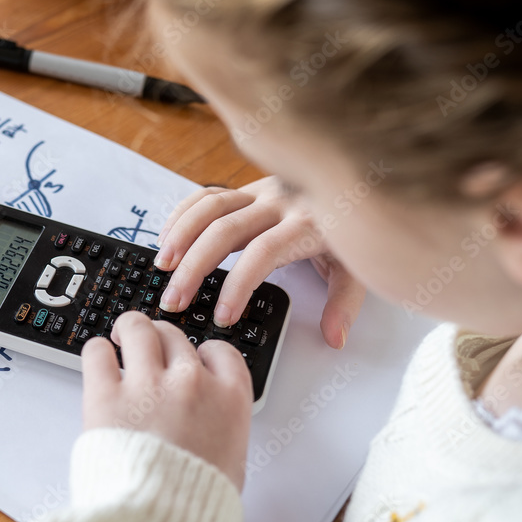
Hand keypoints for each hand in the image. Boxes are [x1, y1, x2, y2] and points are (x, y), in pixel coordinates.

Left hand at [81, 311, 253, 489]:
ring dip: (129, 330)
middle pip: (174, 335)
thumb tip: (210, 425)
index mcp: (229, 397)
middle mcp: (191, 381)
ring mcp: (148, 384)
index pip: (219, 350)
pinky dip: (97, 351)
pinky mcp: (106, 394)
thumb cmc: (196, 504)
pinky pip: (97, 351)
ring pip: (138, 328)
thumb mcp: (231, 462)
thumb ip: (222, 428)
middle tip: (148, 350)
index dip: (202, 353)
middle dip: (161, 341)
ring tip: (120, 338)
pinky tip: (99, 359)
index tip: (192, 360)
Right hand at [153, 177, 364, 348]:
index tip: (223, 316)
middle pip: (226, 230)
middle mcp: (279, 203)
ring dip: (181, 236)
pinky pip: (209, 194)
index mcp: (306, 224)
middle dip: (195, 267)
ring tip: (162, 268)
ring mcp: (261, 192)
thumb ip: (345, 303)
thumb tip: (333, 338)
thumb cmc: (353, 230)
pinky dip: (184, 213)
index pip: (263, 253)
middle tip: (175, 300)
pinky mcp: (249, 187)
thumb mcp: (359, 267)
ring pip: (211, 207)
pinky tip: (167, 239)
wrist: (359, 183)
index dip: (239, 284)